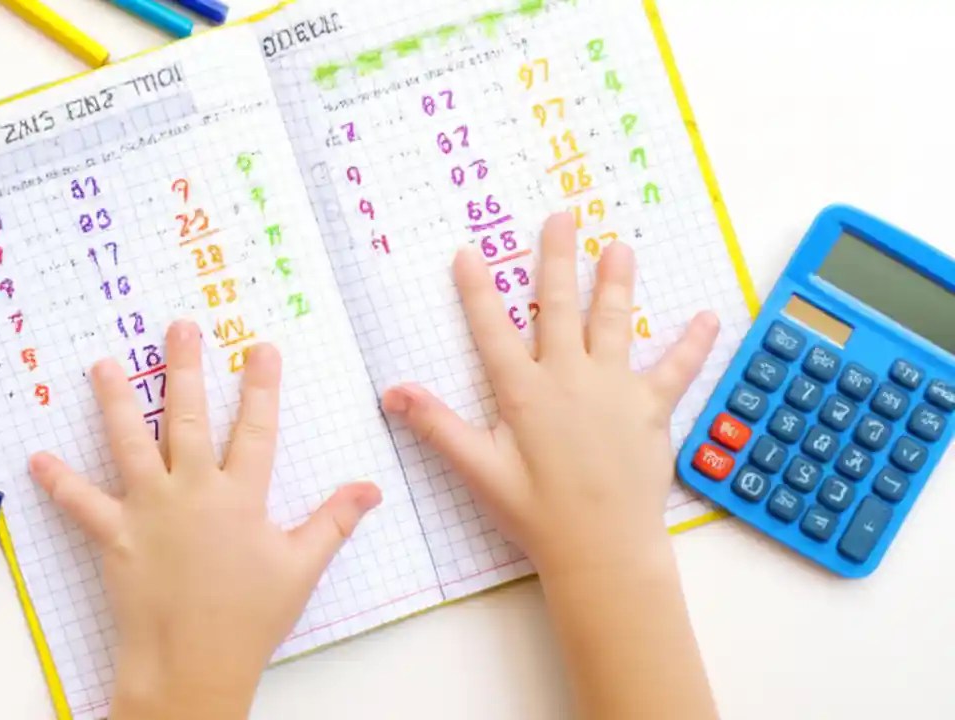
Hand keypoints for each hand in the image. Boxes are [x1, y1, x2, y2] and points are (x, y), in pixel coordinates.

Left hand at [29, 321, 380, 719]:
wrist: (194, 664)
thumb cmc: (250, 618)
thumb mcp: (301, 568)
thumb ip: (333, 522)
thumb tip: (370, 488)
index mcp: (241, 496)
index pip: (256, 428)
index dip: (260, 386)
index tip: (259, 348)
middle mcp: (193, 491)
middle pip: (188, 418)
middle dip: (184, 368)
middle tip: (178, 327)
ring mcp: (149, 510)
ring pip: (131, 442)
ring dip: (118, 401)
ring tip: (103, 364)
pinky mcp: (115, 536)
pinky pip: (82, 504)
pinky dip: (59, 482)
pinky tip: (37, 459)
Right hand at [382, 213, 719, 579]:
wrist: (601, 549)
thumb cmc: (535, 513)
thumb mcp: (477, 470)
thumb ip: (437, 425)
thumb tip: (393, 392)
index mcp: (523, 392)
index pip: (492, 329)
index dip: (477, 290)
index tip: (469, 252)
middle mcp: (568, 378)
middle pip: (559, 307)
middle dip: (556, 259)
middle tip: (560, 217)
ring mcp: (614, 390)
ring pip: (614, 322)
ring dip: (616, 281)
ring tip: (619, 246)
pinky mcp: (651, 410)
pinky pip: (676, 370)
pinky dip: (693, 344)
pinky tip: (708, 317)